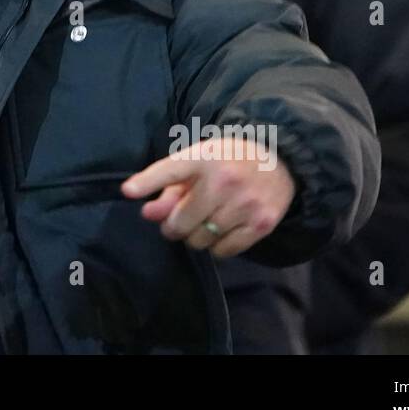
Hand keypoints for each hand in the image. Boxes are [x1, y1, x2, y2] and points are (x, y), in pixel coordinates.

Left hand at [120, 146, 294, 257]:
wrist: (280, 159)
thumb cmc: (229, 159)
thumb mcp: (199, 160)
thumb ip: (170, 185)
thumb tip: (149, 213)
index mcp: (205, 158)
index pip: (169, 170)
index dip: (146, 182)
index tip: (128, 191)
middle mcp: (224, 181)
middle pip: (181, 222)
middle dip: (174, 226)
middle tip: (178, 221)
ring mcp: (244, 204)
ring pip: (200, 240)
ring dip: (196, 236)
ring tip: (205, 221)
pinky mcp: (261, 224)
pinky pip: (224, 251)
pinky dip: (217, 246)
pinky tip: (222, 229)